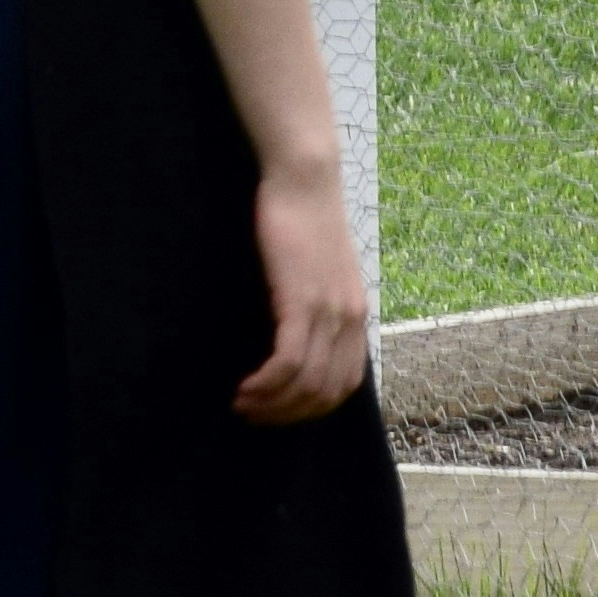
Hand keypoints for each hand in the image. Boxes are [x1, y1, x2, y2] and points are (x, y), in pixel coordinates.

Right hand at [229, 160, 367, 424]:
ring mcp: (329, 313)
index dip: (309, 408)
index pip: (344, 385)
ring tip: (241, 403)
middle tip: (253, 413)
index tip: (276, 409)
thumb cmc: (302, 219)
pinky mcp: (302, 301)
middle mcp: (351, 321)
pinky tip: (244, 386)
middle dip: (288, 414)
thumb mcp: (317, 271)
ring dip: (272, 404)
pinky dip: (267, 384)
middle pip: (326, 394)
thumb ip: (314, 304)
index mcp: (357, 316)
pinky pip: (289, 361)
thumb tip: (293, 335)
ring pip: (306, 384)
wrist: (305, 181)